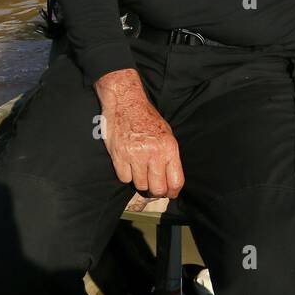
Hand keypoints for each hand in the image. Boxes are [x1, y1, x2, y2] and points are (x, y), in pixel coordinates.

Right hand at [94, 68, 184, 197]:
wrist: (125, 101)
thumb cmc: (146, 118)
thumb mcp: (166, 134)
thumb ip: (170, 158)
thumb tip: (171, 182)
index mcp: (169, 148)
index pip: (176, 182)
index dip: (172, 192)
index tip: (169, 193)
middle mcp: (154, 152)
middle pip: (158, 189)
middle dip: (155, 191)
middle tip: (152, 185)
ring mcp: (135, 155)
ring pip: (140, 185)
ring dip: (139, 181)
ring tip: (138, 168)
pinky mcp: (119, 155)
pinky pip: (124, 178)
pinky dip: (126, 174)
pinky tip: (127, 163)